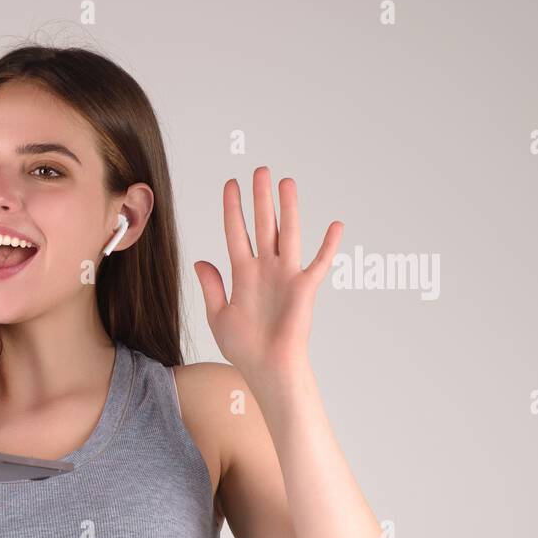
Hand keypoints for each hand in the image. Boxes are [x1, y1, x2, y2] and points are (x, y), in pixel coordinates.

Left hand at [192, 166, 342, 380]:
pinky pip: (319, 263)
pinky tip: (336, 225)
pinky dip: (329, 245)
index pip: (235, 233)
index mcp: (243, 274)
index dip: (232, 209)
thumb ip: (211, 286)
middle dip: (260, 197)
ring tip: (286, 182)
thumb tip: (201, 261)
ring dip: (288, 208)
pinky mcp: (304, 289)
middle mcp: (265, 269)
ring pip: (288, 233)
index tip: (231, 185)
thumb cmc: (243, 347)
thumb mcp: (218, 315)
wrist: (266, 368)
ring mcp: (286, 276)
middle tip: (260, 169)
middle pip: (262, 225)